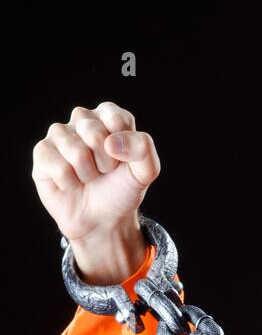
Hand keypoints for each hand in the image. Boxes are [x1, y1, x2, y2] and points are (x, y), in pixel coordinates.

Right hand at [32, 100, 159, 248]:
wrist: (103, 219)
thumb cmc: (121, 190)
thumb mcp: (145, 171)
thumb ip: (143, 148)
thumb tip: (110, 142)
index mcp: (108, 115)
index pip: (116, 120)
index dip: (123, 149)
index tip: (122, 161)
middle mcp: (82, 119)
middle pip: (94, 134)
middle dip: (105, 163)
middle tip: (104, 172)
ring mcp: (59, 133)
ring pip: (76, 152)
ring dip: (87, 174)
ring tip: (88, 178)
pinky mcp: (42, 152)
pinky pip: (58, 167)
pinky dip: (70, 183)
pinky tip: (70, 183)